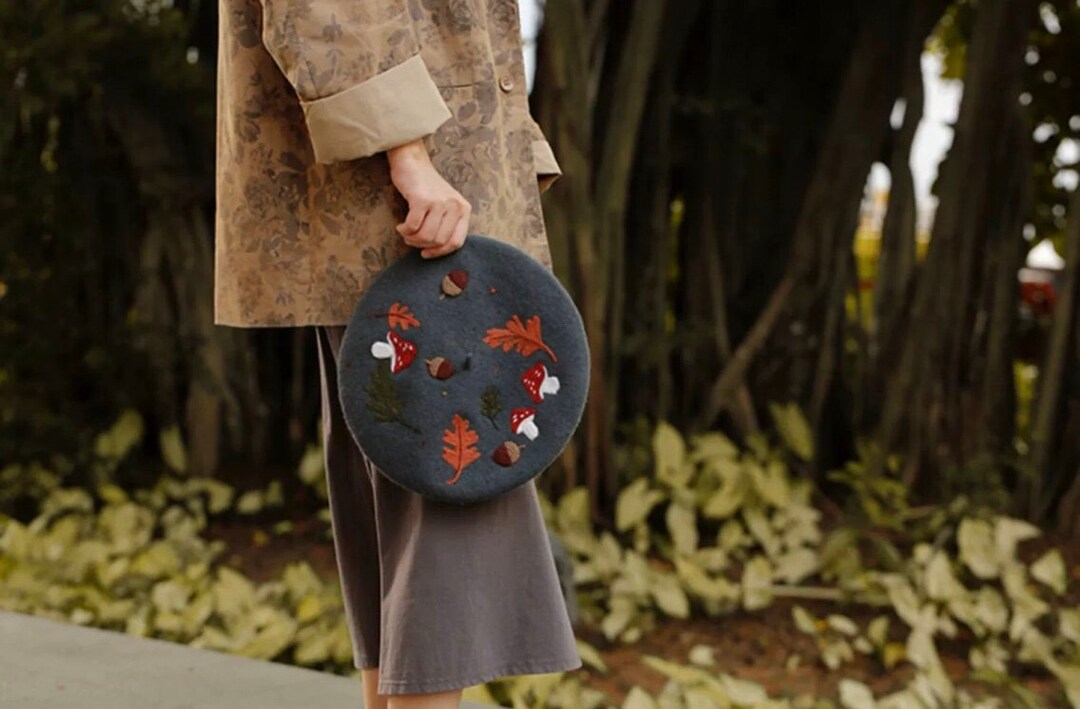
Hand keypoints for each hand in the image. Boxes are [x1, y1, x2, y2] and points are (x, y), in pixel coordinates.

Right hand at [387, 139, 470, 258]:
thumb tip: (436, 251)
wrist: (412, 161)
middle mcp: (455, 206)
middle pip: (439, 241)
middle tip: (411, 240)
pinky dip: (405, 231)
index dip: (440, 252)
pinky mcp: (423, 200)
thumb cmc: (426, 186)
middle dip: (422, 245)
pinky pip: (413, 227)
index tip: (426, 253)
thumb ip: (446, 224)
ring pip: (426, 237)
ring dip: (412, 239)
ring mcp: (439, 202)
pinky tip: (401, 226)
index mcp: (464, 209)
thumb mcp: (445, 205)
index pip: (457, 242)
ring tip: (406, 233)